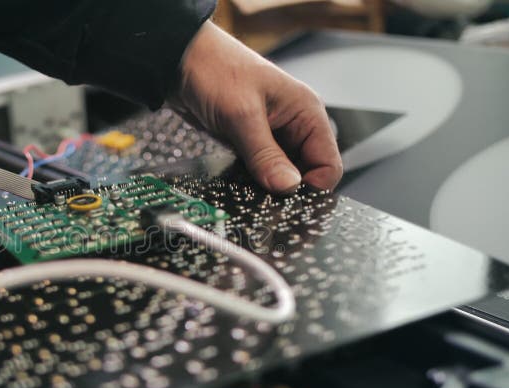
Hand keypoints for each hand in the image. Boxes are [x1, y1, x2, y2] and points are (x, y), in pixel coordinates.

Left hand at [171, 22, 341, 192]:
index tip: (289, 201)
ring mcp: (273, 136)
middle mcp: (295, 126)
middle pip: (307, 174)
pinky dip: (254, 182)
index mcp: (306, 112)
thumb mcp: (242, 115)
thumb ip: (266, 154)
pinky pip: (261, 171)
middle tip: (268, 203)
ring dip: (269, 188)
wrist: (180, 62)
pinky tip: (241, 187)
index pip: (328, 164)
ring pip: (283, 176)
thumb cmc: (215, 70)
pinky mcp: (251, 144)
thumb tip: (288, 187)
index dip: (313, 187)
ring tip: (251, 194)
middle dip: (290, 191)